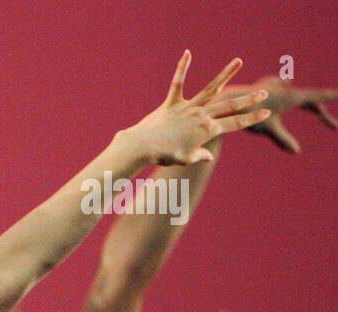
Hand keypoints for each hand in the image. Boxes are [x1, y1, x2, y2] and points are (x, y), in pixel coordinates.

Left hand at [121, 52, 271, 165]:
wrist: (142, 147)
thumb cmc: (164, 156)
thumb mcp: (186, 159)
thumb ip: (199, 156)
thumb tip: (207, 156)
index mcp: (208, 130)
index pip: (236, 123)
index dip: (252, 118)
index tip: (267, 112)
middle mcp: (201, 116)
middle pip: (229, 106)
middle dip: (248, 100)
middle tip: (264, 92)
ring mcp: (187, 108)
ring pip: (211, 89)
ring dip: (226, 74)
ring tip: (238, 61)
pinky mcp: (171, 103)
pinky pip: (178, 83)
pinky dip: (183, 68)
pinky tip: (188, 53)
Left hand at [220, 77, 337, 152]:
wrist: (224, 102)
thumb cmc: (245, 116)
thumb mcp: (268, 128)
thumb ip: (283, 138)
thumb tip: (296, 151)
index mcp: (291, 96)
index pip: (317, 97)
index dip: (332, 96)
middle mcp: (286, 88)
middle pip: (310, 101)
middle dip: (321, 114)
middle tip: (334, 128)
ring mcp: (276, 87)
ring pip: (297, 97)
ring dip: (308, 105)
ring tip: (316, 112)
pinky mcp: (265, 88)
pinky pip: (284, 92)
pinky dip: (290, 98)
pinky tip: (286, 94)